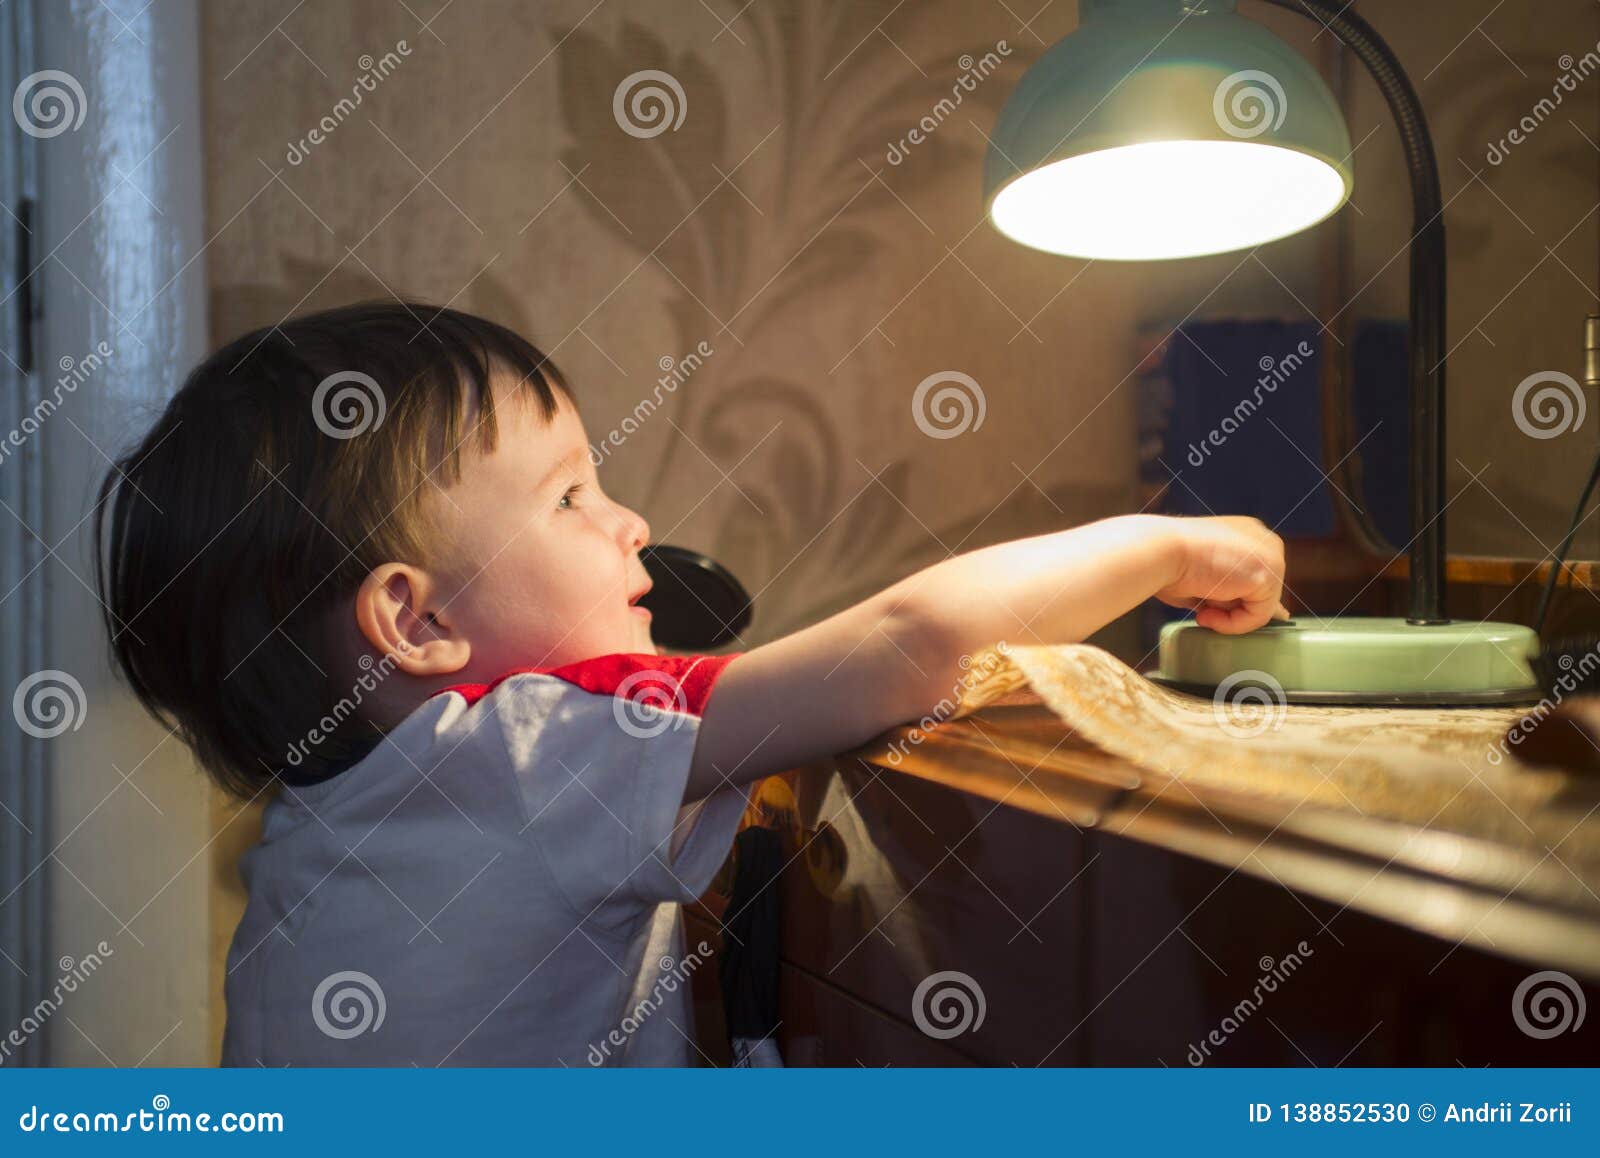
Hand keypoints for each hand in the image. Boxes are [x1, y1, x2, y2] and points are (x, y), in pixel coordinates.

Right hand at [1155, 516, 1288, 633]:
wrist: (1160, 551)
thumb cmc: (1169, 561)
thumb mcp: (1206, 575)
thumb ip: (1232, 591)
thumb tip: (1271, 614)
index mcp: (1247, 533)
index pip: (1254, 577)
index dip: (1233, 599)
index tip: (1208, 607)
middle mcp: (1264, 539)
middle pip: (1261, 593)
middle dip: (1231, 605)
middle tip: (1201, 606)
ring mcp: (1270, 555)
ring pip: (1260, 607)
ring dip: (1228, 616)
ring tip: (1202, 608)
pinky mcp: (1268, 576)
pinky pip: (1258, 616)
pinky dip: (1231, 624)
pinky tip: (1207, 612)